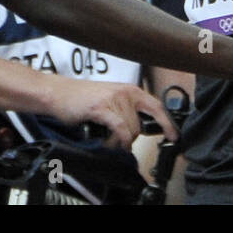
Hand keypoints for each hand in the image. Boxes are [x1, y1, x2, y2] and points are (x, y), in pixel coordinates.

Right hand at [45, 78, 175, 149]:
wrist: (58, 93)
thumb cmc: (82, 98)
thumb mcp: (111, 99)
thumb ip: (127, 110)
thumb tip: (140, 129)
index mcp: (131, 90)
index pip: (157, 107)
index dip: (167, 123)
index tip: (174, 136)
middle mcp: (126, 92)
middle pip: (140, 125)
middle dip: (130, 138)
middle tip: (117, 140)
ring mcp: (114, 99)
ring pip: (130, 130)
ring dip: (119, 141)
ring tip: (106, 138)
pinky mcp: (102, 108)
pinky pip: (120, 129)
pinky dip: (118, 140)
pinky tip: (111, 142)